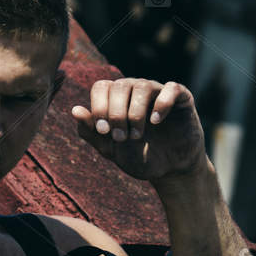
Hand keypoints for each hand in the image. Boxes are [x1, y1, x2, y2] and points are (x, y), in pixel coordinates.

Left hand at [71, 78, 206, 185]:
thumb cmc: (139, 157)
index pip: (101, 87)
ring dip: (135, 112)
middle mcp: (136, 90)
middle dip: (116, 114)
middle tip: (121, 137)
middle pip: (119, 85)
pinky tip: (156, 122)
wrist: (170, 169)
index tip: (104, 131)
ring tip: (137, 135)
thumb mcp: (111, 150)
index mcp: (116, 99)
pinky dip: (162, 104)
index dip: (99, 107)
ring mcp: (159, 92)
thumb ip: (92, 132)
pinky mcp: (181, 99)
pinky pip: (171, 89)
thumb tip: (75, 110)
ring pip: (142, 86)